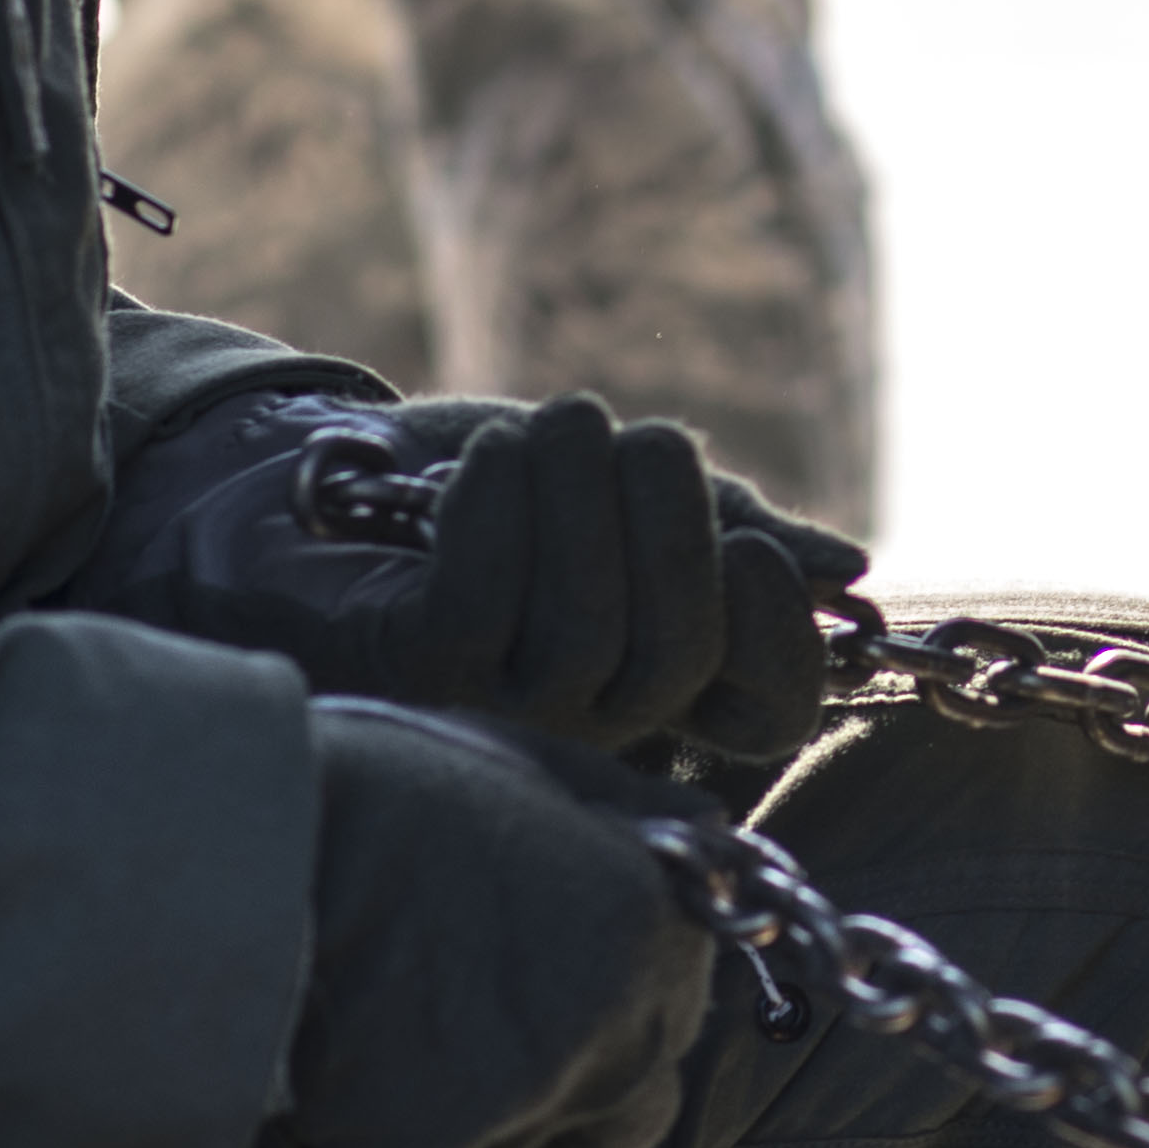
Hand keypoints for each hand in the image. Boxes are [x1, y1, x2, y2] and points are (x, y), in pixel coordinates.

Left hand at [81, 387, 866, 761]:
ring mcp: (496, 711)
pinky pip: (483, 606)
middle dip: (667, 518)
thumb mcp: (610, 490)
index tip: (749, 538)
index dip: (778, 633)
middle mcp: (584, 723)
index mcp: (652, 682)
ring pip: (587, 630)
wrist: (308, 483)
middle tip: (626, 432)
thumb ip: (720, 524)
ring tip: (550, 424)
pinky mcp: (411, 676)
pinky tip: (485, 462)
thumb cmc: (469, 494)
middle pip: (679, 654)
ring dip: (577, 493)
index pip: (764, 708)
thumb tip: (841, 567)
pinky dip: (500, 508)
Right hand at [286, 699, 711, 1147]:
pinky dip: (375, 1140)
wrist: (270, 838)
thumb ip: (631, 818)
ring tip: (381, 1049)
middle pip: (617, 1114)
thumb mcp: (533, 770)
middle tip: (457, 1065)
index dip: (607, 1023)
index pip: (671, 1019)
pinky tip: (330, 1063)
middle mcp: (621, 1021)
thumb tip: (718, 831)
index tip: (552, 1019)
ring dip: (468, 1131)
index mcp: (654, 929)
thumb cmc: (391, 787)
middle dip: (552, 1107)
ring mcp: (537, 1096)